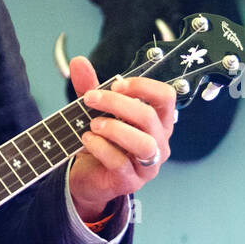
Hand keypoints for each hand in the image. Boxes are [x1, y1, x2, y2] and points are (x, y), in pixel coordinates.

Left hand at [67, 56, 176, 222]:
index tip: (116, 84)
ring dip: (115, 128)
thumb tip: (78, 61)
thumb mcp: (95, 111)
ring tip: (92, 124)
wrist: (87, 177)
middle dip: (117, 104)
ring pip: (143, 143)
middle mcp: (159, 142)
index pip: (166, 97)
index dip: (143, 86)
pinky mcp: (131, 182)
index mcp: (158, 121)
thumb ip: (90, 87)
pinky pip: (120, 163)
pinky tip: (87, 140)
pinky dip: (101, 148)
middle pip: (149, 116)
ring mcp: (147, 165)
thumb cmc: (101, 141)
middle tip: (91, 99)